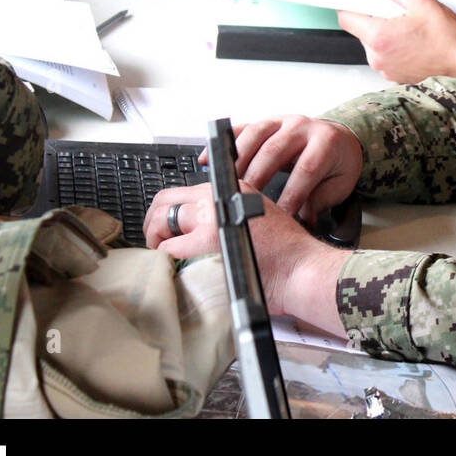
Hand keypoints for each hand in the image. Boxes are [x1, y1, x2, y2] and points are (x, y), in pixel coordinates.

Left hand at [142, 179, 348, 333]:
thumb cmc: (286, 252)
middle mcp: (220, 195)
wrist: (302, 267)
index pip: (183, 191)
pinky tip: (175, 264)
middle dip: (153, 222)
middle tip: (156, 242)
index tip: (168, 226)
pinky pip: (170, 247)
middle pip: (165, 199)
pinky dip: (166, 256)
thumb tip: (198, 227)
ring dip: (156, 239)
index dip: (169, 210)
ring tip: (163, 254)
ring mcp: (213, 215)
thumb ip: (228, 214)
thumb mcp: (257, 216)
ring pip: (163, 220)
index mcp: (232, 187)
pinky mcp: (208, 239)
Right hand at [225, 116, 364, 224]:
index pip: (305, 169)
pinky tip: (209, 159)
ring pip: (255, 135)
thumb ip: (320, 201)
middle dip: (257, 179)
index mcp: (325, 142)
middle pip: (274, 151)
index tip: (280, 216)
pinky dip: (224, 144)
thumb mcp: (339, 185)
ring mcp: (282, 121)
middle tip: (243, 202)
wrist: (341, 139)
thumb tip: (302, 223)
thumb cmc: (338, 165)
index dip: (291, 194)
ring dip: (237, 161)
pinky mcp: (266, 122)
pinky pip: (242, 129)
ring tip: (226, 185)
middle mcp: (302, 127)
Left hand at [336, 0, 455, 82]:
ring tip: (407, 29)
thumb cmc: (446, 37)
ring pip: (372, 45)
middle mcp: (377, 56)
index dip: (350, 7)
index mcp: (379, 36)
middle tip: (394, 13)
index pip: (346, 19)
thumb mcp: (422, 2)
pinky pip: (384, 57)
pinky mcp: (393, 75)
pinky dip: (393, 49)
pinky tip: (411, 42)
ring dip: (383, 35)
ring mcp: (385, 68)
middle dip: (373, 20)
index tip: (357, 0)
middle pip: (360, 31)